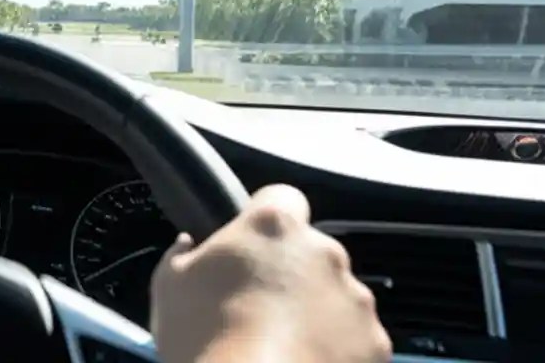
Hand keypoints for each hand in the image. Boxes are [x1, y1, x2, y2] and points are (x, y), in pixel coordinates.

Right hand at [150, 184, 390, 362]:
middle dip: (291, 271)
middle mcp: (322, 251)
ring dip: (316, 310)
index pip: (281, 197)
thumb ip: (184, 253)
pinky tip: (304, 362)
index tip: (252, 246)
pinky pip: (357, 336)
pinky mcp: (375, 339)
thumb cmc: (203, 340)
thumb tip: (189, 246)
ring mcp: (354, 296)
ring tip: (281, 343)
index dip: (265, 220)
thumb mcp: (168, 285)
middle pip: (310, 250)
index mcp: (272, 226)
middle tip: (259, 304)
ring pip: (336, 294)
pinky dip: (338, 348)